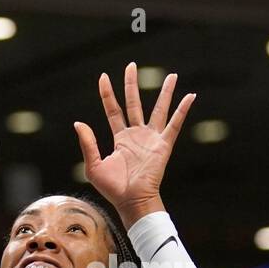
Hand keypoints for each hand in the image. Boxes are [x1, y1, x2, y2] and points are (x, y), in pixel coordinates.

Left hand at [73, 61, 194, 226]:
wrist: (131, 201)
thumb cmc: (113, 189)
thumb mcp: (93, 166)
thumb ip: (87, 143)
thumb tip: (78, 122)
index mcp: (120, 139)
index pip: (113, 110)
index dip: (107, 93)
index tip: (103, 77)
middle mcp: (137, 135)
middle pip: (134, 103)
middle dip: (132, 84)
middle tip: (131, 65)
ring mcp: (151, 139)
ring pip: (158, 109)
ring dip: (165, 92)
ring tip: (172, 75)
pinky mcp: (164, 145)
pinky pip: (175, 124)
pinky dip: (183, 110)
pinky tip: (190, 96)